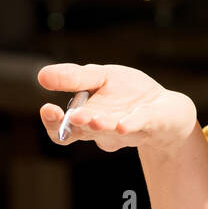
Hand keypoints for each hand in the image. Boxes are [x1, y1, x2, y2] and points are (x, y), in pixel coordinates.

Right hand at [38, 63, 196, 153]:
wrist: (165, 107)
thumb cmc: (128, 94)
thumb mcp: (100, 77)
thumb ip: (73, 78)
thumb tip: (41, 76)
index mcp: (86, 119)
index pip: (62, 130)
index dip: (52, 123)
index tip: (48, 109)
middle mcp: (102, 130)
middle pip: (83, 132)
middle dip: (77, 125)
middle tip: (71, 117)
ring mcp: (126, 130)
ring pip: (110, 131)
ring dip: (102, 126)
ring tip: (95, 119)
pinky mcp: (150, 123)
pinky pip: (139, 125)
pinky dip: (131, 124)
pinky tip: (123, 124)